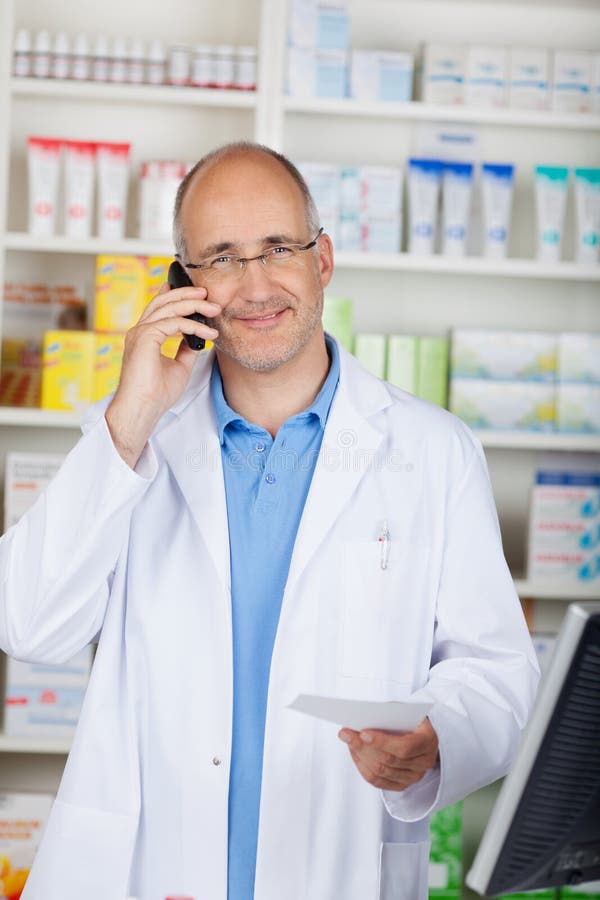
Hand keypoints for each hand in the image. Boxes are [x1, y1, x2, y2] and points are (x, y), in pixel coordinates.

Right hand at [105, 282, 219, 467]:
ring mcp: (140, 333)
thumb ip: (186, 350)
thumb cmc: (156, 394)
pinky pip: (174, 323)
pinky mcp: (145, 338)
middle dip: (187, 294)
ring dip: (194, 305)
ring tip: (214, 309)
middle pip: (164, 301)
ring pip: (169, 307)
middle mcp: (140, 331)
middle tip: (208, 294)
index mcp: (144, 336)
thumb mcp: (179, 367)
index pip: (160, 308)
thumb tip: (200, 339)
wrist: (143, 410)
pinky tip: (208, 334)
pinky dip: (194, 326)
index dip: (177, 296)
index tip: (198, 294)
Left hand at [338, 717, 438, 791]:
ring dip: (360, 756)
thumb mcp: (405, 711)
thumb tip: (364, 718)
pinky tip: (354, 753)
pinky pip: (378, 781)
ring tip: (348, 741)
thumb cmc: (412, 718)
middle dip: (363, 746)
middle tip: (345, 733)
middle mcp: (424, 763)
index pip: (405, 747)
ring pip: (381, 772)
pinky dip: (363, 767)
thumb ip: (389, 715)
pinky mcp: (402, 784)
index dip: (382, 742)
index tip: (363, 733)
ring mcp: (414, 776)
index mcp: (428, 742)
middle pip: (389, 760)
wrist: (423, 732)